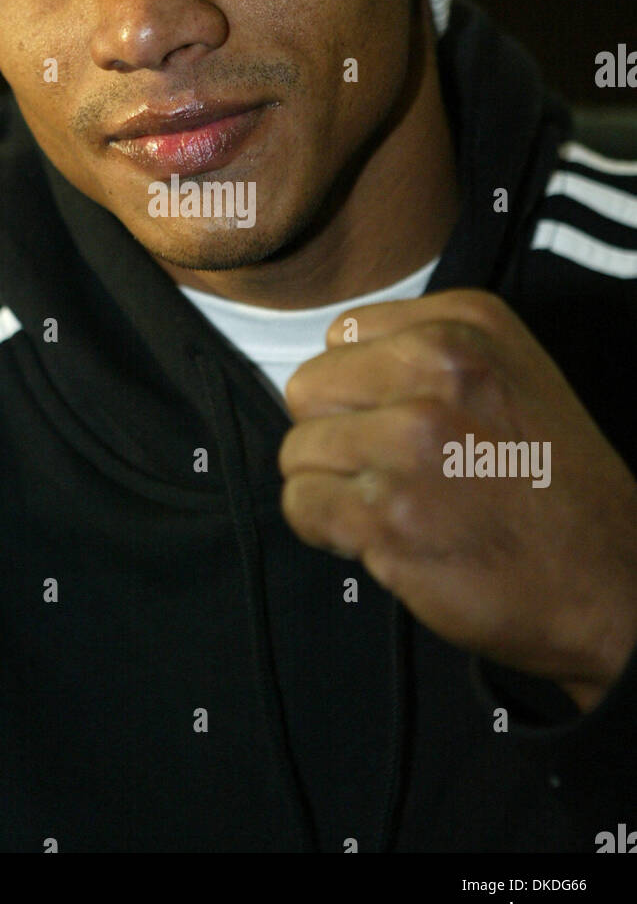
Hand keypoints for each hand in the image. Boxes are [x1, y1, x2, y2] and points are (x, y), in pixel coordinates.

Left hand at [278, 289, 636, 712]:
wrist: (611, 579)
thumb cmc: (550, 482)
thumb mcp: (508, 373)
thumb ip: (421, 356)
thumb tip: (330, 373)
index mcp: (464, 324)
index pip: (342, 336)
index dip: (359, 390)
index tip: (401, 425)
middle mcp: (438, 368)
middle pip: (309, 389)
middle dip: (335, 435)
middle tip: (391, 473)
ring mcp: (412, 440)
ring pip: (297, 451)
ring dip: (333, 488)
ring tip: (397, 509)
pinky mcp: (389, 513)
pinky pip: (300, 505)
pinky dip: (328, 531)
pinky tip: (385, 539)